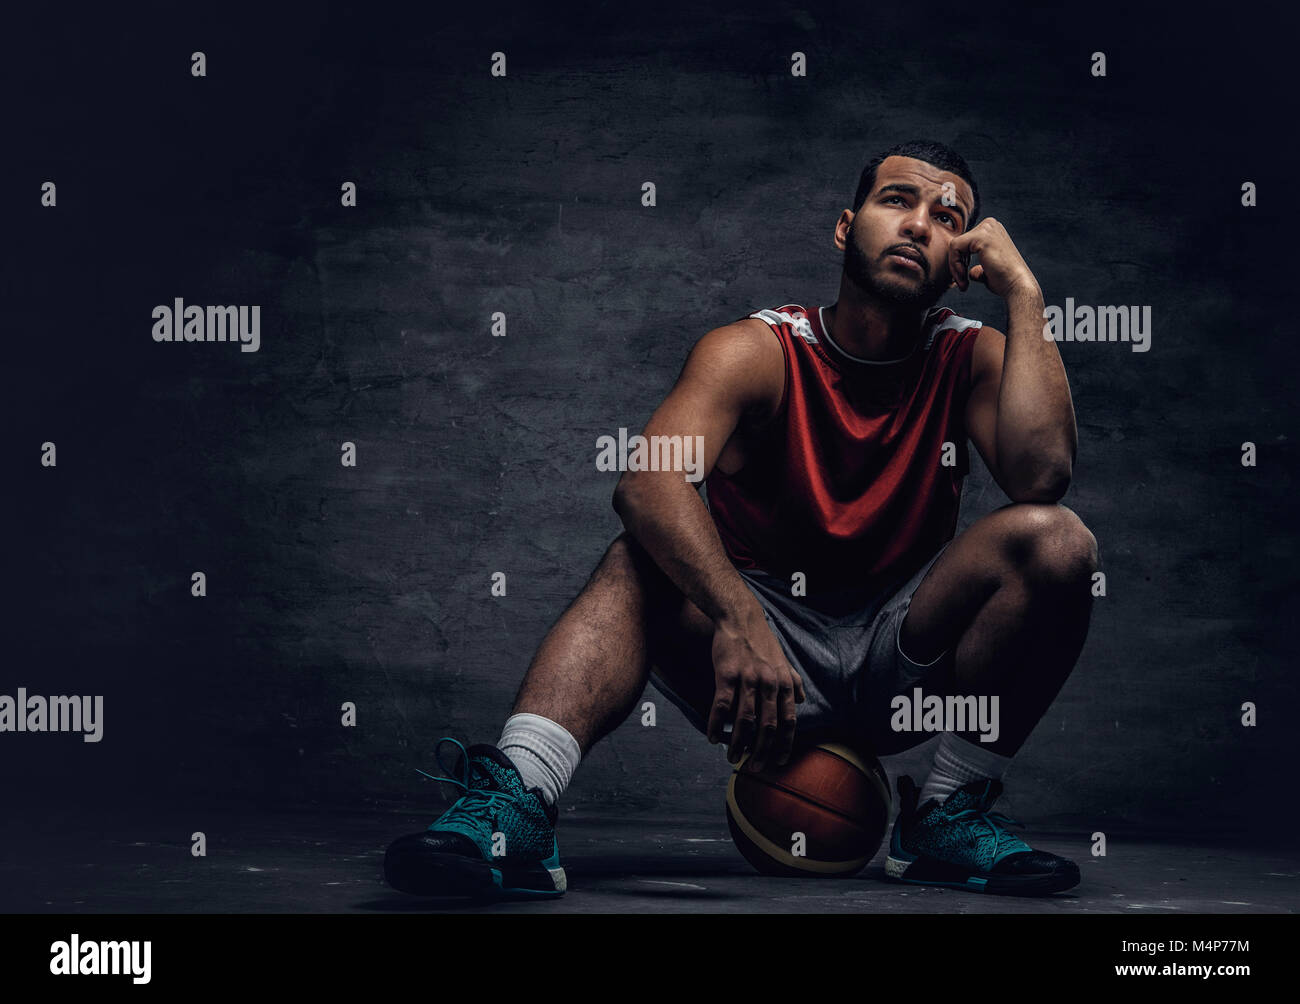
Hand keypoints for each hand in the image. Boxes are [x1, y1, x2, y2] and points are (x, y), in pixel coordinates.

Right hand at [707, 607, 804, 769]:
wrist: (740, 619)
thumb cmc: (762, 642)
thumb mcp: (783, 660)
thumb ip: (793, 681)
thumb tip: (803, 701)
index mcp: (784, 684)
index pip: (788, 722)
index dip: (784, 745)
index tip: (778, 762)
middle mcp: (769, 684)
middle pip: (768, 727)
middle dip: (762, 752)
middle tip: (755, 767)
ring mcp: (748, 680)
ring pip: (745, 721)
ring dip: (738, 744)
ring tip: (733, 758)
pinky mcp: (726, 675)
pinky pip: (721, 707)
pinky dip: (716, 726)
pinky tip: (712, 738)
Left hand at [947, 218, 1040, 300]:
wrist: (1017, 284)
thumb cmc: (1005, 281)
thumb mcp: (989, 270)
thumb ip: (979, 268)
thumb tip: (970, 272)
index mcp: (992, 231)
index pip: (964, 244)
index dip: (960, 263)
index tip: (963, 280)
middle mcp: (990, 225)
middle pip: (958, 243)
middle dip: (956, 265)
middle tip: (963, 284)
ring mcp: (986, 228)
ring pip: (954, 245)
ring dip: (955, 268)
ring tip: (964, 284)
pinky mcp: (981, 236)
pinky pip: (955, 247)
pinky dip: (955, 265)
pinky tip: (965, 278)